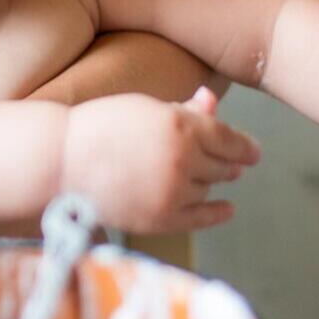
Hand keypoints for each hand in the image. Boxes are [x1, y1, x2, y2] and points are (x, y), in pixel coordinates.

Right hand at [61, 87, 260, 234]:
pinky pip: (203, 217)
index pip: (229, 139)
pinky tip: (227, 208)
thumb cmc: (100, 125)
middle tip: (234, 162)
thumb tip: (213, 100)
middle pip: (225, 165)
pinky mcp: (163, 218)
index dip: (245, 146)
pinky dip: (218, 212)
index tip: (254, 151)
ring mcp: (175, 191)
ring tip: (210, 176)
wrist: (64, 161)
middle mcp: (183, 159)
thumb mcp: (143, 107)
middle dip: (230, 163)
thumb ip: (183, 108)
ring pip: (210, 188)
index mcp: (179, 124)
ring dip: (212, 181)